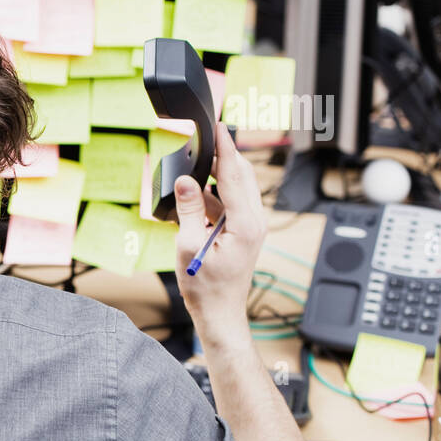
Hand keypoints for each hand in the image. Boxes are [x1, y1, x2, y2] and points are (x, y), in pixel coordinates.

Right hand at [173, 122, 265, 349]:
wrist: (219, 313)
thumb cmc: (206, 287)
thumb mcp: (189, 246)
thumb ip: (188, 210)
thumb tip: (185, 181)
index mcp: (245, 223)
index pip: (233, 175)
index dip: (225, 148)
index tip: (219, 126)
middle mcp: (255, 221)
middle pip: (241, 176)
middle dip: (225, 155)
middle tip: (208, 136)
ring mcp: (251, 226)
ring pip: (236, 188)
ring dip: (217, 176)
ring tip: (196, 166)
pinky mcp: (244, 232)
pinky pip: (230, 203)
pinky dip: (214, 195)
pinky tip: (196, 195)